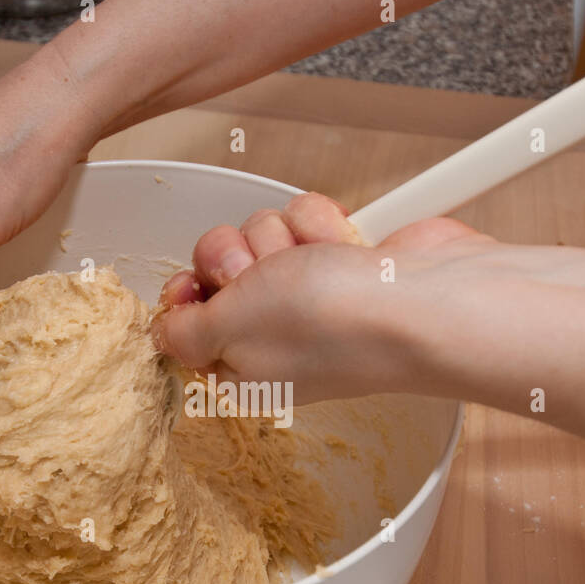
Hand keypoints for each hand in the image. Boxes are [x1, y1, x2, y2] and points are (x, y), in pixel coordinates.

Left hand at [153, 192, 489, 402]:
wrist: (425, 301)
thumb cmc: (330, 323)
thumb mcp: (229, 332)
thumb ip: (183, 334)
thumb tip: (159, 334)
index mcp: (237, 367)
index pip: (185, 316)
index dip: (186, 292)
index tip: (199, 286)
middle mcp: (269, 330)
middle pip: (218, 264)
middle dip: (239, 257)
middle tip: (271, 277)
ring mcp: (308, 291)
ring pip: (260, 232)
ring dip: (286, 239)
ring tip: (320, 264)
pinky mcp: (339, 254)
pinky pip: (303, 216)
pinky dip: (324, 225)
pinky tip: (348, 249)